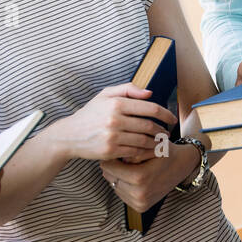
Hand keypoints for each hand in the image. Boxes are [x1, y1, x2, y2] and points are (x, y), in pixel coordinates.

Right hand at [52, 84, 176, 162]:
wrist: (69, 135)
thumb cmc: (90, 114)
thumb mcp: (105, 95)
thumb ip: (128, 89)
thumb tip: (149, 93)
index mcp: (116, 103)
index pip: (150, 108)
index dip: (165, 114)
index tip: (172, 118)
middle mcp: (115, 119)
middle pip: (149, 126)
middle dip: (162, 130)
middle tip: (167, 132)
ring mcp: (112, 136)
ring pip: (144, 140)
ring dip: (156, 142)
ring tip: (160, 142)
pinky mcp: (110, 151)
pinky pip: (134, 151)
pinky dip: (144, 151)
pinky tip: (148, 150)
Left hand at [100, 142, 199, 210]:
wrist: (181, 166)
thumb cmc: (166, 152)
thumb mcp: (150, 144)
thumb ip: (132, 148)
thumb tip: (115, 156)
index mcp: (140, 177)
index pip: (109, 168)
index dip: (109, 158)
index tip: (114, 152)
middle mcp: (139, 194)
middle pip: (110, 177)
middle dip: (113, 167)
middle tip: (121, 159)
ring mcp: (140, 203)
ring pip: (114, 186)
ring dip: (117, 177)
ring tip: (129, 168)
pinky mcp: (140, 208)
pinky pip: (122, 194)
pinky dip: (124, 185)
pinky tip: (133, 178)